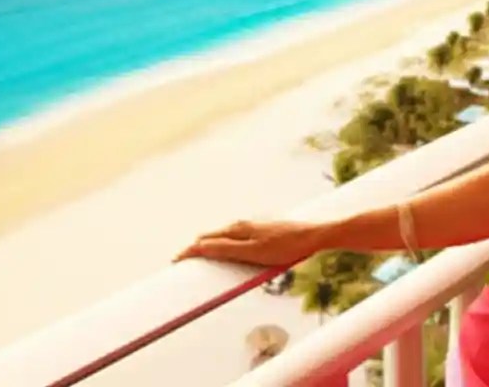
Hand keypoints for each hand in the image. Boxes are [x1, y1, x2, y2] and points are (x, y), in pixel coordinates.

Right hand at [172, 220, 321, 266]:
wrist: (313, 236)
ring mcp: (252, 228)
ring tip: (199, 258)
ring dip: (209, 246)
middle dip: (196, 249)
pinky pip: (235, 239)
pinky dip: (224, 246)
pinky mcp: (261, 232)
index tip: (175, 261)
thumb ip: (227, 249)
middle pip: (211, 238)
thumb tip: (200, 245)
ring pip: (223, 237)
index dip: (189, 252)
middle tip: (182, 262)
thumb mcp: (253, 252)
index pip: (205, 242)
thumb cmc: (285, 247)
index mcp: (236, 230)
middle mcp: (241, 226)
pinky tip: (227, 253)